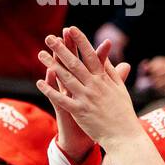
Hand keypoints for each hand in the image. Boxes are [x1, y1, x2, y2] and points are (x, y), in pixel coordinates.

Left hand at [37, 26, 139, 148]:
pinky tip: (40, 82)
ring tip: (41, 54)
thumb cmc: (123, 112)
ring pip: (66, 79)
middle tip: (49, 38)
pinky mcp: (80, 112)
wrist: (125, 135)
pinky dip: (51, 91)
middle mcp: (95, 87)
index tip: (72, 29)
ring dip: (52, 65)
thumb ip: (112, 72)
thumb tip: (105, 57)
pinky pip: (62, 100)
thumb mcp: (120, 90)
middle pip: (75, 64)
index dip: (81, 42)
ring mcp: (86, 99)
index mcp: (104, 80)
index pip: (91, 56)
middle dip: (62, 49)